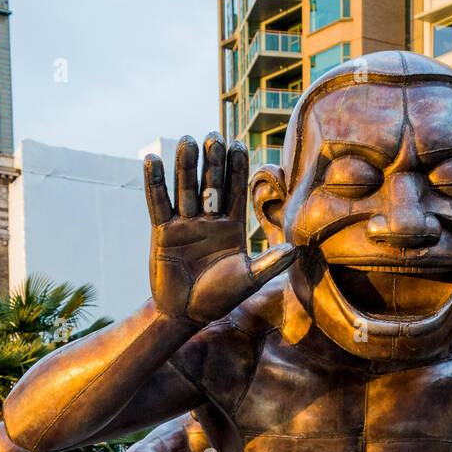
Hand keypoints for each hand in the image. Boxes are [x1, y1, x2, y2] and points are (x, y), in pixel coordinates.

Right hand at [145, 134, 296, 324]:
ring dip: (186, 166)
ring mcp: (185, 224)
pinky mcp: (163, 231)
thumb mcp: (249, 280)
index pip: (235, 192)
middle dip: (213, 162)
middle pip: (211, 185)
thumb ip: (270, 264)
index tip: (239, 146)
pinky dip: (155, 182)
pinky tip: (153, 159)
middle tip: (215, 136)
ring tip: (188, 141)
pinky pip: (158, 203)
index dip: (237, 170)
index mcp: (232, 227)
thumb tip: (297, 249)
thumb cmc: (220, 298)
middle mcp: (209, 221)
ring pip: (186, 189)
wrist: (187, 314)